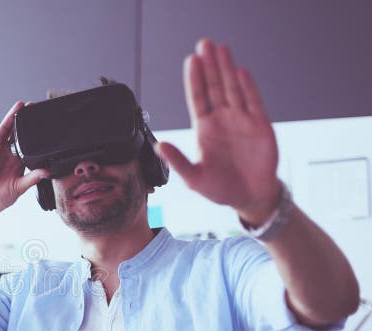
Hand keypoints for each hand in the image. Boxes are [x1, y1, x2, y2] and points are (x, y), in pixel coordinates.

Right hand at [0, 101, 47, 218]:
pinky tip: (14, 112)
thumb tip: (47, 171)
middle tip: (37, 108)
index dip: (36, 135)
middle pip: (21, 134)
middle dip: (28, 122)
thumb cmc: (2, 197)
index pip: (30, 145)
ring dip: (18, 117)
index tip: (46, 125)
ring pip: (11, 130)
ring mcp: (1, 150)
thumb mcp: (20, 187)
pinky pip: (1, 132)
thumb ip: (33, 178)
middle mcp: (11, 154)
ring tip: (26, 105)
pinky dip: (7, 121)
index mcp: (20, 162)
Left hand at [155, 39, 281, 225]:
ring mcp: (242, 120)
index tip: (191, 60)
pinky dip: (248, 87)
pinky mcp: (260, 126)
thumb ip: (178, 161)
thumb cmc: (220, 188)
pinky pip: (253, 103)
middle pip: (214, 87)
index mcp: (204, 129)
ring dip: (227, 69)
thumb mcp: (194, 178)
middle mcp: (222, 120)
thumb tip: (159, 145)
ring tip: (221, 49)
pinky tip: (241, 72)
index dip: (195, 80)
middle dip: (210, 66)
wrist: (250, 197)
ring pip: (233, 89)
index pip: (198, 98)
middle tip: (204, 43)